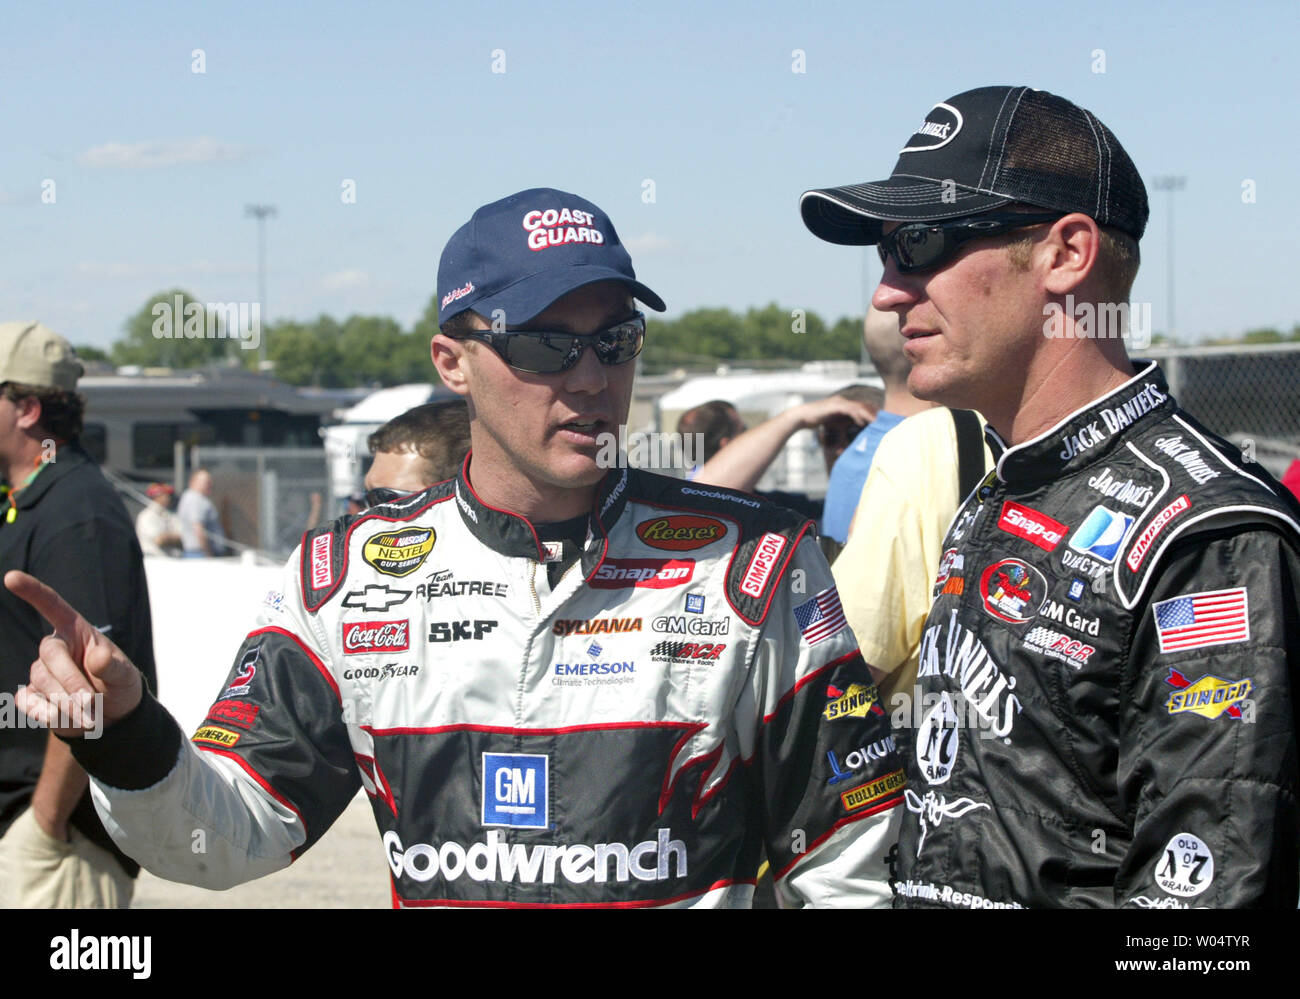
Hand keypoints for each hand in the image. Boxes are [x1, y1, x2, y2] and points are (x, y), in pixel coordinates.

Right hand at [3, 570, 143, 736]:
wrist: (112, 717)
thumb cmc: (119, 686)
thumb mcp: (126, 676)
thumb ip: (113, 666)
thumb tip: (96, 657)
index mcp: (77, 631)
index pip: (52, 605)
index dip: (32, 591)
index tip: (11, 577)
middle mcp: (56, 647)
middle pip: (49, 655)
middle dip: (71, 682)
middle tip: (92, 703)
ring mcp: (40, 671)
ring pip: (41, 681)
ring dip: (65, 702)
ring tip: (90, 716)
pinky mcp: (32, 695)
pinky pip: (28, 701)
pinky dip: (46, 713)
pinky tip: (62, 718)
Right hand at [792, 395, 875, 430]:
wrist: (802, 416)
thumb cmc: (816, 420)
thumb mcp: (833, 421)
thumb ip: (843, 423)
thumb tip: (850, 429)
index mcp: (843, 404)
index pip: (861, 408)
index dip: (870, 415)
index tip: (879, 423)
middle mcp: (843, 401)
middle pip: (863, 406)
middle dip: (873, 414)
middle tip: (884, 422)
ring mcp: (839, 402)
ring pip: (859, 407)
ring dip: (868, 415)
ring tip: (877, 423)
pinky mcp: (835, 406)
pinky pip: (850, 410)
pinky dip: (857, 416)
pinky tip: (862, 423)